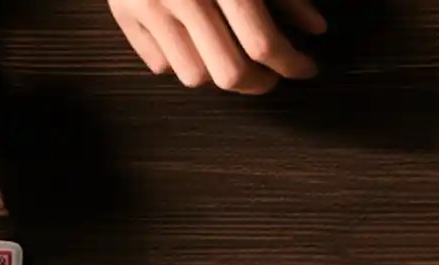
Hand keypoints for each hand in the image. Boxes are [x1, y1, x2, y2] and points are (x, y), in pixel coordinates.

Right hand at [108, 0, 325, 93]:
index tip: (305, 68)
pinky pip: (159, 62)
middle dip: (258, 83)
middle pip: (228, 73)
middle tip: (271, 75)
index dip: (292, 64)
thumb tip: (315, 28)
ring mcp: (149, 5)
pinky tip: (194, 39)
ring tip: (230, 54)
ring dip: (218, 72)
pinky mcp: (123, 12)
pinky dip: (181, 58)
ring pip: (193, 76)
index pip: (264, 44)